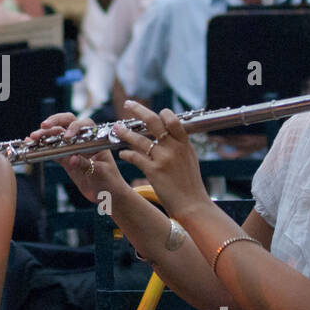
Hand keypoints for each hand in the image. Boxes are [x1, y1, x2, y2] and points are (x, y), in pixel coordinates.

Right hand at [29, 111, 128, 203]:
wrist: (109, 195)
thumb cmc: (110, 181)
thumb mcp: (100, 173)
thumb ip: (86, 165)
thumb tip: (72, 159)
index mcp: (96, 139)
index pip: (84, 125)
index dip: (74, 127)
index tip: (67, 138)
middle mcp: (83, 140)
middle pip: (68, 123)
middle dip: (55, 122)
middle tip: (43, 126)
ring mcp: (73, 149)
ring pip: (57, 135)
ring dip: (44, 134)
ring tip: (32, 137)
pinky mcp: (65, 159)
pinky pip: (52, 150)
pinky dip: (42, 147)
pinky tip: (31, 145)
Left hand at [110, 100, 211, 218]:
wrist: (192, 205)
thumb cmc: (191, 185)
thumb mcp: (190, 160)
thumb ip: (180, 146)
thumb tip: (170, 135)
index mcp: (184, 144)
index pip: (172, 120)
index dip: (160, 113)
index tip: (150, 112)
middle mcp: (174, 148)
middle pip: (153, 121)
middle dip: (138, 110)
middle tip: (127, 104)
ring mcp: (164, 159)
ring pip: (140, 139)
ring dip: (125, 132)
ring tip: (117, 128)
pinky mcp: (154, 171)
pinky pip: (135, 157)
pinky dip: (127, 154)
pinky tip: (122, 153)